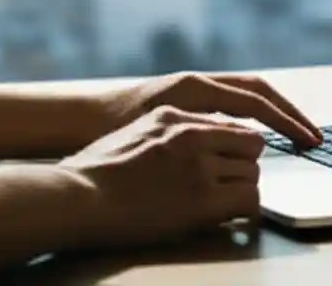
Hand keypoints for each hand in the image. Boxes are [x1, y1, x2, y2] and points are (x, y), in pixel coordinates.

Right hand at [60, 105, 265, 247]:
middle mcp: (192, 133)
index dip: (232, 147)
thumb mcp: (132, 134)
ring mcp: (199, 164)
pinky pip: (249, 199)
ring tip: (223, 204)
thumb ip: (163, 136)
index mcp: (173, 115)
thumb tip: (181, 153)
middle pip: (250, 144)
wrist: (79, 197)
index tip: (228, 163)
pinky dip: (245, 210)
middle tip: (228, 185)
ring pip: (253, 172)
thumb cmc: (91, 174)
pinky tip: (229, 216)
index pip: (228, 125)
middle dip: (243, 165)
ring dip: (242, 188)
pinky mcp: (203, 197)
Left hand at [98, 72, 321, 147]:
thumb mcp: (159, 135)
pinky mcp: (189, 97)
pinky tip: (263, 136)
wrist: (78, 119)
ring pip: (247, 93)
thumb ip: (200, 135)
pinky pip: (232, 101)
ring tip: (298, 135)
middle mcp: (198, 80)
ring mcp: (194, 86)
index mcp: (195, 87)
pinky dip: (255, 115)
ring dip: (276, 112)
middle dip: (290, 112)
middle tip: (315, 137)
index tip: (308, 140)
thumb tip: (246, 144)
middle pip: (259, 89)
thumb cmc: (111, 132)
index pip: (254, 101)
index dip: (286, 121)